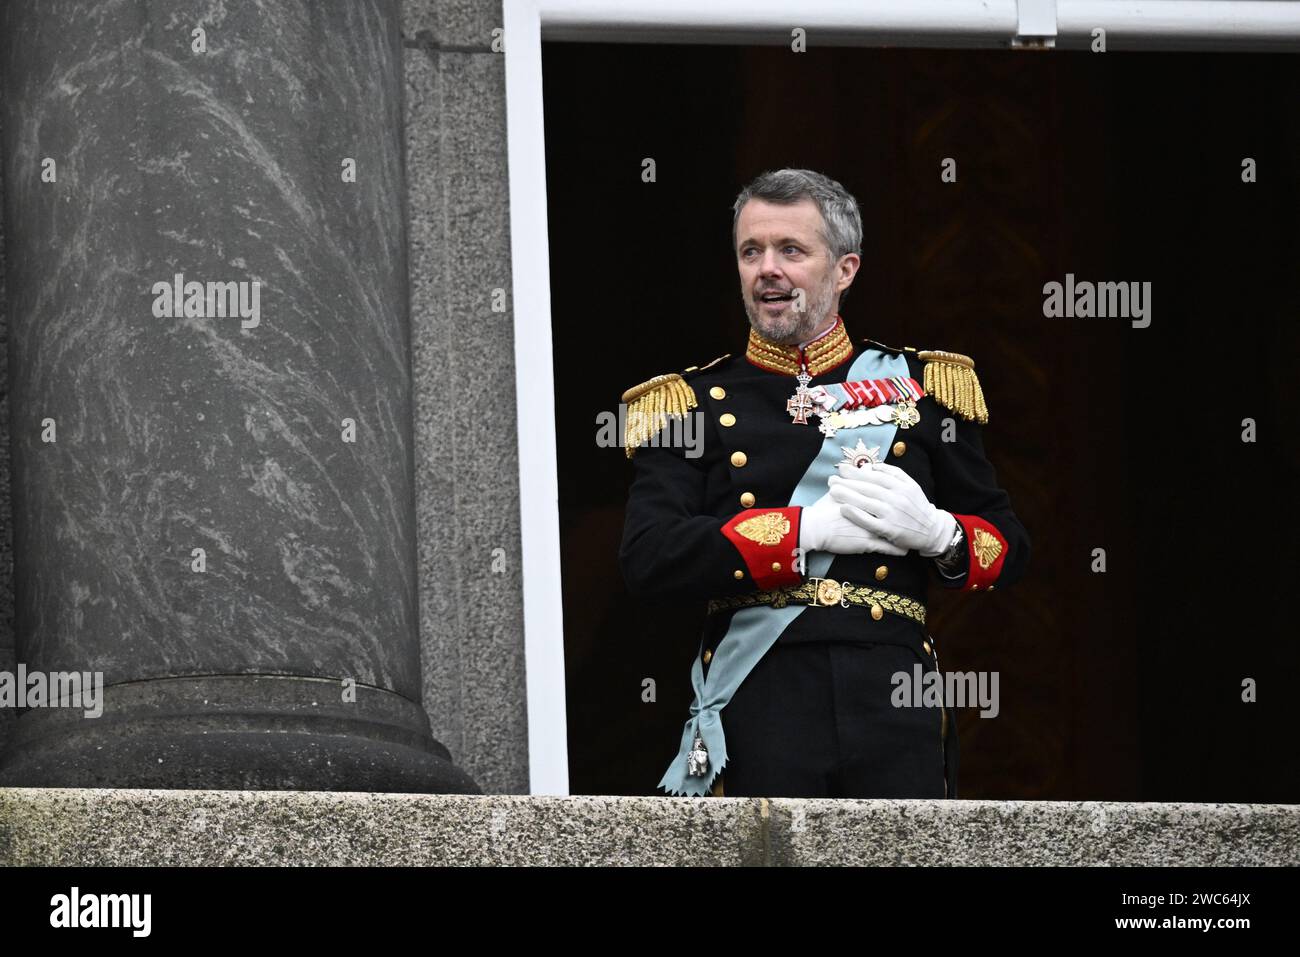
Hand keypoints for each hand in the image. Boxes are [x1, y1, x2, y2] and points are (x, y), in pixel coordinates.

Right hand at [800, 485, 907, 556]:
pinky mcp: (867, 543)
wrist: (815, 528)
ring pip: (894, 532)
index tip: (906, 502)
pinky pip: (886, 548)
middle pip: (894, 514)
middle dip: (906, 517)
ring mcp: (872, 528)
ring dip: (905, 535)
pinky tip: (904, 551)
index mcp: (867, 499)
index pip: (888, 497)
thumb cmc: (823, 510)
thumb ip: (853, 481)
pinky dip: (896, 549)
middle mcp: (873, 513)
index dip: (899, 501)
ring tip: (914, 537)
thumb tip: (862, 469)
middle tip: (915, 518)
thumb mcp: (838, 492)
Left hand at [828, 462, 956, 556]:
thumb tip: (873, 465)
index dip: (857, 472)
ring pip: (867, 502)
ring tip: (832, 490)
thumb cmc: (918, 507)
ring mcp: (893, 514)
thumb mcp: (911, 486)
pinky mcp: (890, 530)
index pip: (875, 476)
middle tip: (832, 478)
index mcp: (901, 486)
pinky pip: (869, 521)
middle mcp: (897, 498)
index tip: (842, 468)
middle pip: (868, 487)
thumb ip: (893, 473)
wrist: (931, 530)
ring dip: (848, 495)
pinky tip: (843, 509)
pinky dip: (856, 514)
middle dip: (848, 482)